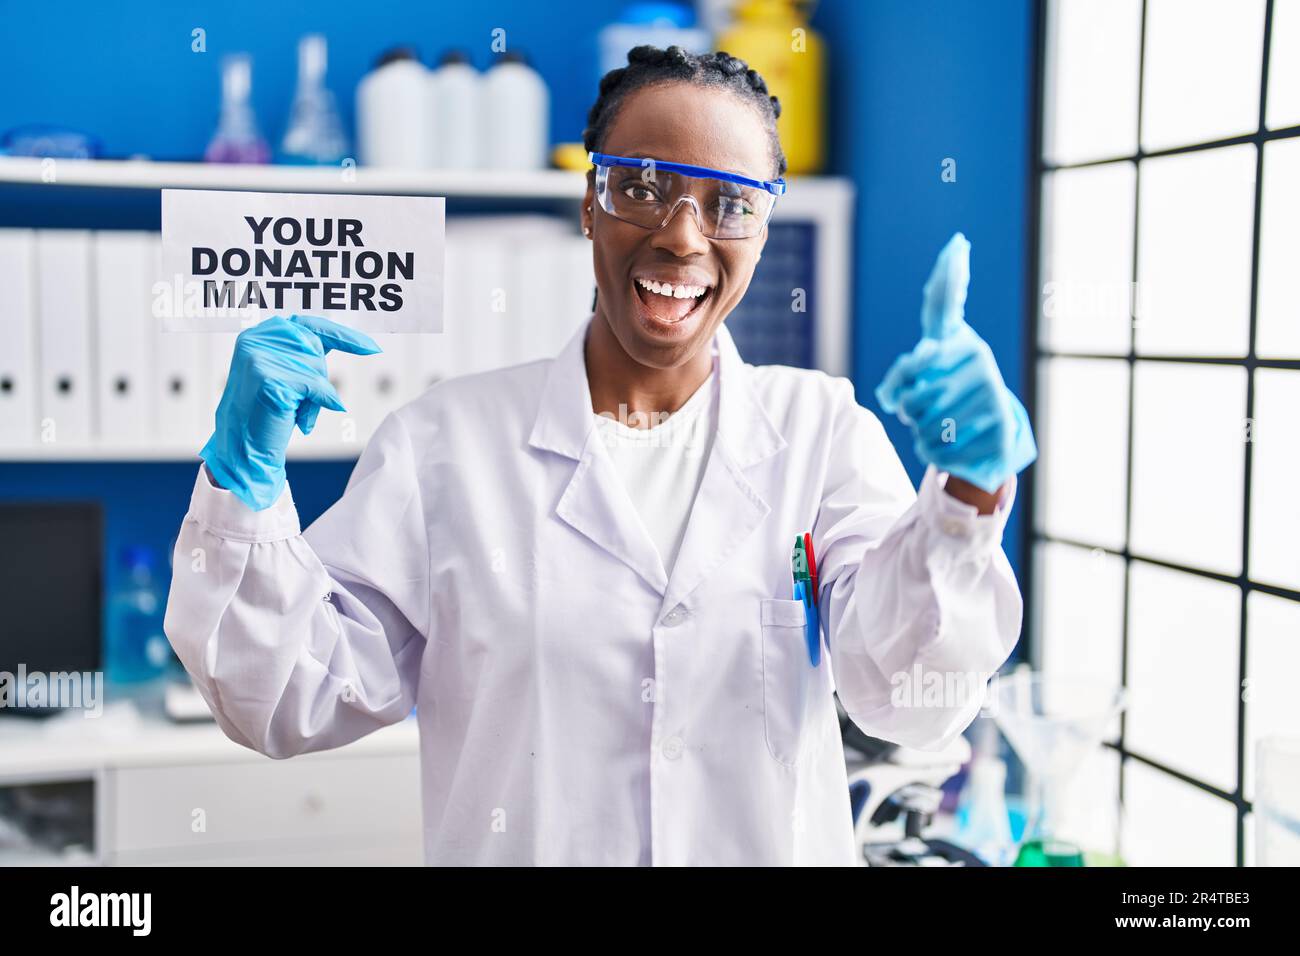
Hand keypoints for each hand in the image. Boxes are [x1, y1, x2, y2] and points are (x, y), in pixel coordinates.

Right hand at [199, 314, 380, 510]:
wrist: (244, 448)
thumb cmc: (268, 411)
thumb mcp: (287, 373)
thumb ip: (308, 354)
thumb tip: (354, 339)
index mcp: (259, 335)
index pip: (309, 325)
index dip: (342, 335)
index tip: (371, 347)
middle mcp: (256, 341)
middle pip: (316, 348)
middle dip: (319, 376)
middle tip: (303, 402)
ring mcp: (259, 359)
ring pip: (317, 368)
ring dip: (315, 396)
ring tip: (293, 412)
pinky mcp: (269, 380)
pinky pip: (316, 387)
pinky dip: (318, 404)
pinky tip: (301, 421)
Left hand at [875, 233, 1036, 494]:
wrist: (990, 441)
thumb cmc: (945, 402)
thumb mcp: (921, 383)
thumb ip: (901, 381)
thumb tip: (891, 395)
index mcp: (956, 340)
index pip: (944, 307)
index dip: (948, 278)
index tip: (957, 244)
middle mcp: (977, 357)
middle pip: (912, 395)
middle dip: (909, 411)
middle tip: (922, 410)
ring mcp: (992, 389)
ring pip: (924, 425)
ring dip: (921, 433)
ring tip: (941, 426)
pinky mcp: (1001, 424)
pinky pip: (940, 449)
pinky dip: (935, 454)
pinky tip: (952, 445)